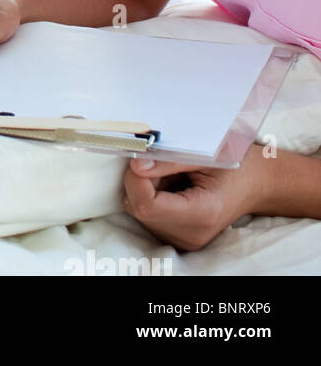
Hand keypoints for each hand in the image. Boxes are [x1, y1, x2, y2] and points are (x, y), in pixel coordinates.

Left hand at [120, 146, 270, 250]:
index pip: (147, 204)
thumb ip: (169, 161)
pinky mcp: (179, 236)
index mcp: (201, 214)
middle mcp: (191, 234)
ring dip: (146, 187)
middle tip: (161, 161)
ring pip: (139, 210)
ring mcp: (185, 239)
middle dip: (140, 179)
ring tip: (172, 173)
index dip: (137, 178)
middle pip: (140, 208)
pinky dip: (152, 195)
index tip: (143, 156)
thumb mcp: (206, 155)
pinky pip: (148, 214)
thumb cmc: (236, 166)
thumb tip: (136, 164)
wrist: (257, 184)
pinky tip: (172, 184)